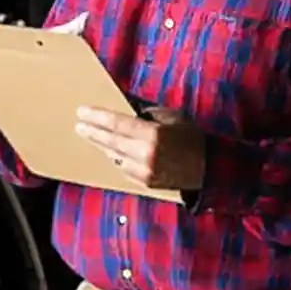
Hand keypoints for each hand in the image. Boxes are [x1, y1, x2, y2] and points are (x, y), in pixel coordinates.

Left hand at [74, 105, 205, 189]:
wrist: (211, 168)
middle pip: (110, 141)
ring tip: (92, 136)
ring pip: (114, 156)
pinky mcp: (146, 182)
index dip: (97, 117)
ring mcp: (145, 171)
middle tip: (79, 125)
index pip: (116, 124)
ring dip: (102, 145)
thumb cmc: (193, 137)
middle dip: (93, 132)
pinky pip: (124, 168)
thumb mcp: (173, 117)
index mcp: (153, 135)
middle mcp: (146, 154)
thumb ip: (148, 113)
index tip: (82, 112)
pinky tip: (109, 151)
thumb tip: (127, 106)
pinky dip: (116, 158)